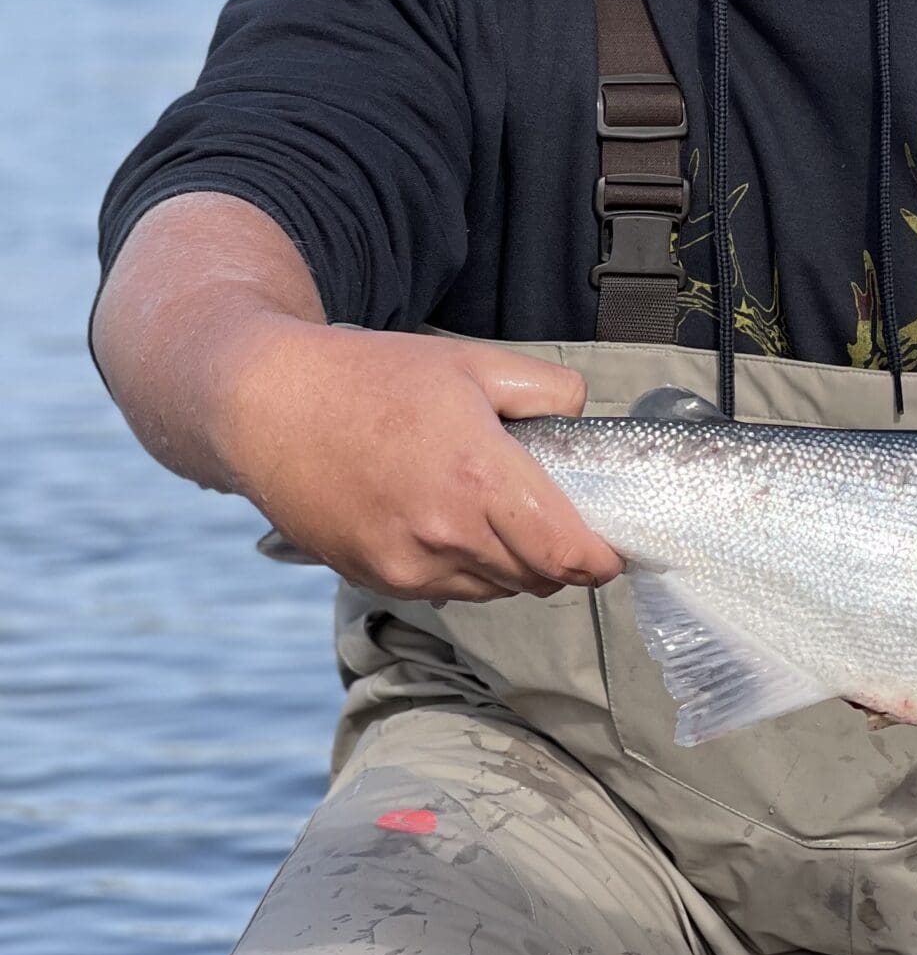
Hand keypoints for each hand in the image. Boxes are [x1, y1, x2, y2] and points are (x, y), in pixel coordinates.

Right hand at [217, 319, 620, 602]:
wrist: (266, 407)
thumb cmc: (369, 379)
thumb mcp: (473, 364)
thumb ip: (546, 390)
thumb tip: (581, 414)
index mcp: (479, 479)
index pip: (564, 553)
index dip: (599, 560)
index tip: (612, 552)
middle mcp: (444, 533)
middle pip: (535, 579)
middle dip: (560, 560)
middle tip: (562, 528)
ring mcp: (404, 563)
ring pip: (492, 590)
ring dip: (512, 568)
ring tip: (503, 520)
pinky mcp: (373, 576)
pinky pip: (444, 590)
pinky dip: (464, 571)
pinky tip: (451, 528)